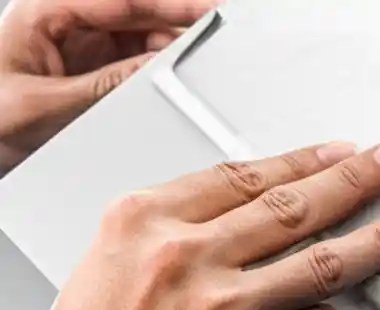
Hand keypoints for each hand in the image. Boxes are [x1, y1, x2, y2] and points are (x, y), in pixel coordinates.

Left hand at [0, 0, 214, 171]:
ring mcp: (81, 45)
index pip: (121, 0)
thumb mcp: (51, 104)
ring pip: (140, 37)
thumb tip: (157, 68)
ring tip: (190, 72)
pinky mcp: (92, 68)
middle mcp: (65, 23)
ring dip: (166, 53)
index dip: (170, 4)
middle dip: (173, 28)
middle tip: (209, 45)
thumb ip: (108, 84)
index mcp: (45, 13)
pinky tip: (172, 82)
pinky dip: (156, 70)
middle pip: (136, 15)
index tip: (206, 10)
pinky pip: (134, 61)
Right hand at [0, 139, 379, 309]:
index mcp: (143, 223)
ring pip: (325, 264)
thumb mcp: (111, 269)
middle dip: (360, 179)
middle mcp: (184, 259)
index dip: (306, 160)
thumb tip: (250, 229)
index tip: (339, 152)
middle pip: (297, 206)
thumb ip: (180, 240)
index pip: (246, 176)